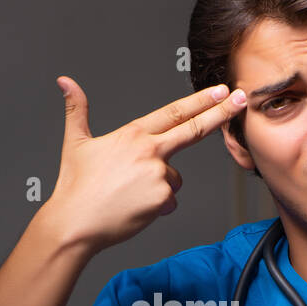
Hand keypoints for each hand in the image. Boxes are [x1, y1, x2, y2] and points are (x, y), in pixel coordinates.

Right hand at [39, 77, 246, 253]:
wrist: (75, 223)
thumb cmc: (76, 187)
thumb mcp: (76, 142)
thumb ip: (77, 110)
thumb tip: (65, 82)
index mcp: (133, 134)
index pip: (174, 112)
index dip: (200, 101)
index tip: (220, 91)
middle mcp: (150, 150)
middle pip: (194, 129)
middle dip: (221, 112)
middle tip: (240, 99)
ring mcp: (159, 174)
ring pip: (174, 178)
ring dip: (160, 186)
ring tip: (129, 194)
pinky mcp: (163, 198)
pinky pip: (169, 201)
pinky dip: (155, 206)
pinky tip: (133, 207)